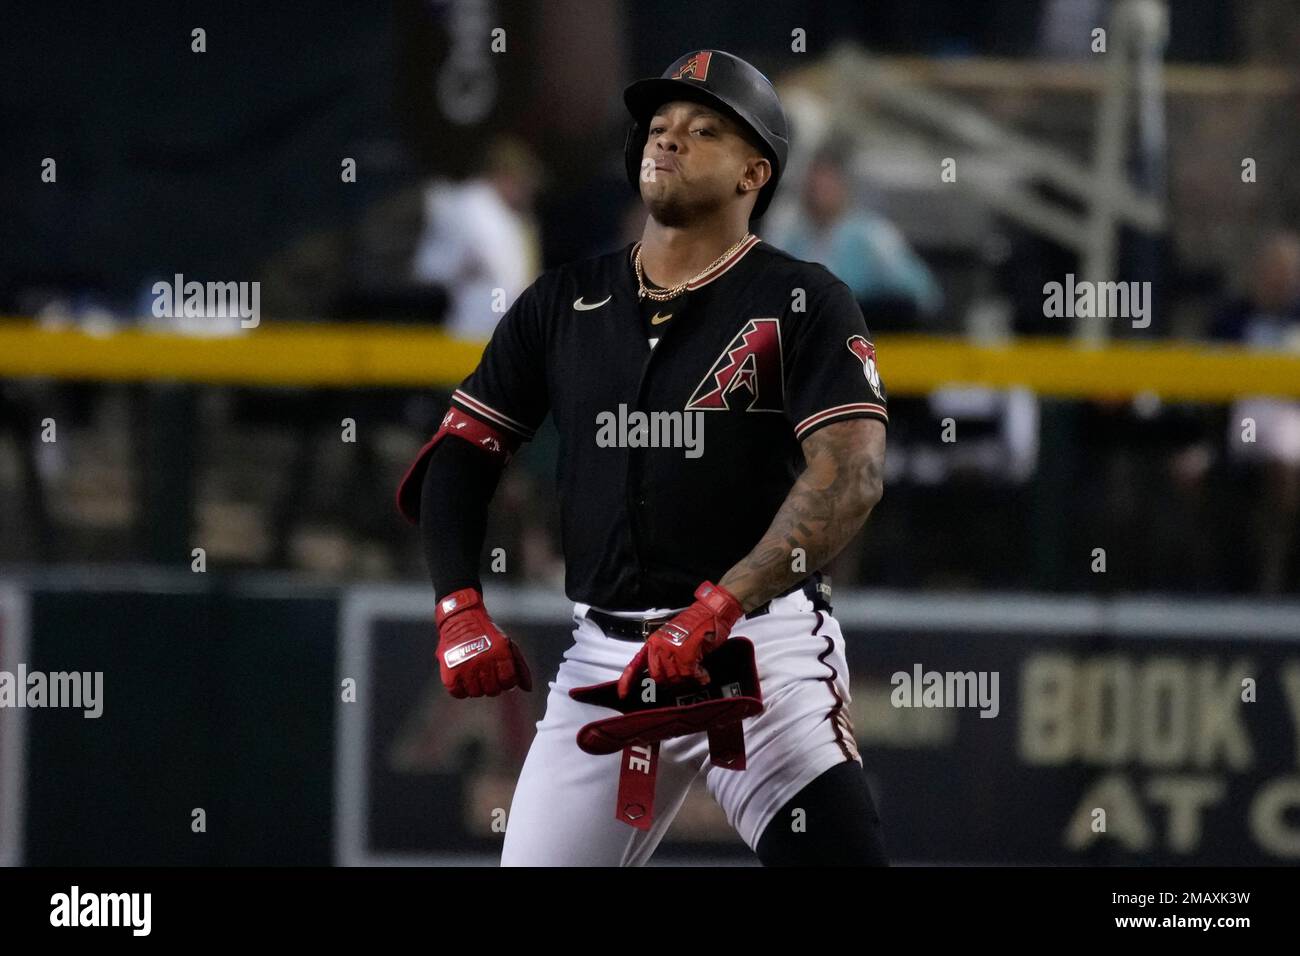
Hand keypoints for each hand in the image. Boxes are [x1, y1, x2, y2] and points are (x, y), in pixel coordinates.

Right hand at [434, 588, 532, 697]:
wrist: (462, 618)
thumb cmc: (487, 633)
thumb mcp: (508, 644)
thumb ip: (520, 666)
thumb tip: (528, 689)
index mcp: (500, 654)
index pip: (508, 681)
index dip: (507, 682)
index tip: (502, 677)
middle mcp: (483, 661)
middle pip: (492, 690)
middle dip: (493, 686)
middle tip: (488, 677)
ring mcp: (466, 667)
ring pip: (476, 693)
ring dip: (477, 688)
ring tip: (475, 676)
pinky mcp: (450, 672)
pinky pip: (458, 693)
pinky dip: (461, 691)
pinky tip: (464, 680)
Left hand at [617, 582, 744, 697]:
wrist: (710, 611)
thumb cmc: (695, 622)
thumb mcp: (672, 637)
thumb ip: (664, 654)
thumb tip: (663, 674)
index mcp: (653, 642)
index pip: (636, 664)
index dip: (627, 681)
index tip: (623, 694)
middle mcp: (660, 647)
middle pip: (657, 677)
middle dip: (669, 682)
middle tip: (682, 678)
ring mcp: (672, 651)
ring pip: (674, 678)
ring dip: (686, 679)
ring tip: (695, 672)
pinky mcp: (687, 655)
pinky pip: (690, 675)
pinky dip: (699, 677)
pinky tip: (703, 674)